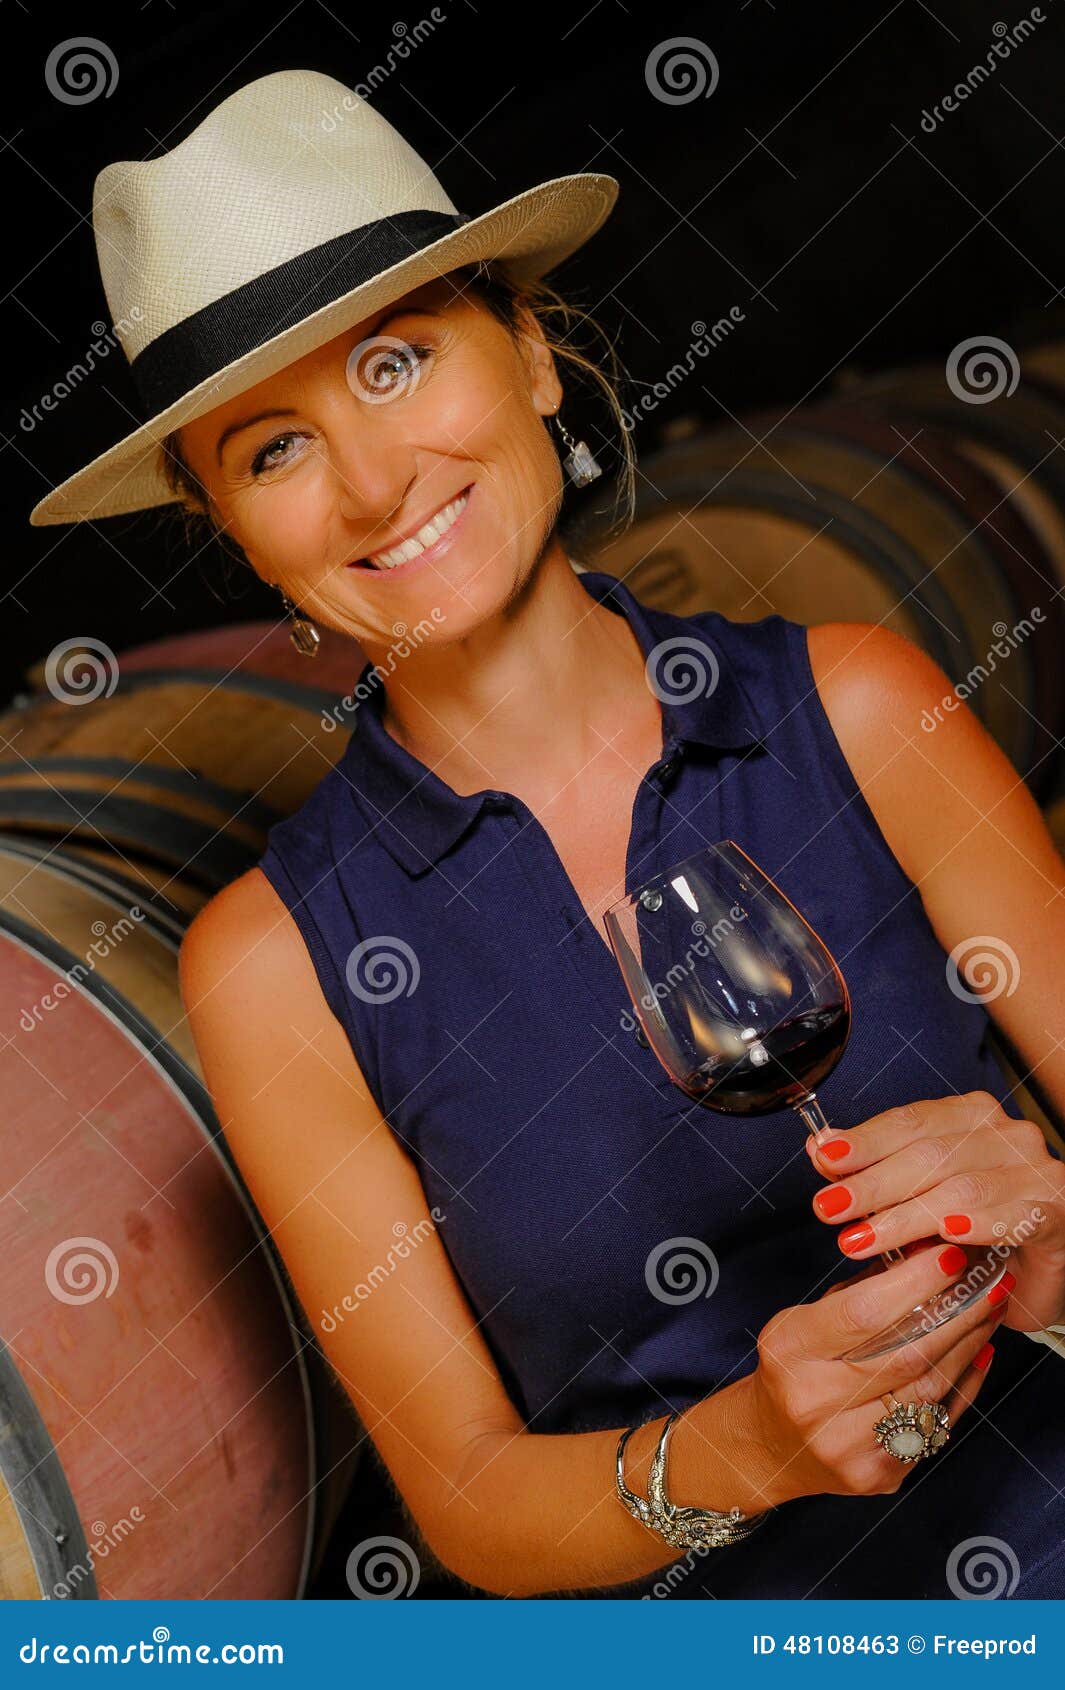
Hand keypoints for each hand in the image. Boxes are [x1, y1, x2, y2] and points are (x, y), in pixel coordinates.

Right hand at [747, 1242, 1005, 1502]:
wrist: (771, 1447)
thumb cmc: (792, 1370)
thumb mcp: (805, 1322)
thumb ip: (860, 1291)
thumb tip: (923, 1252)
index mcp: (790, 1352)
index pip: (862, 1313)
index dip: (914, 1283)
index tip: (950, 1256)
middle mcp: (815, 1402)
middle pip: (905, 1356)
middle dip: (958, 1314)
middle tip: (990, 1282)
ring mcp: (848, 1446)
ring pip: (928, 1392)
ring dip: (968, 1347)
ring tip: (990, 1313)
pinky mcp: (879, 1474)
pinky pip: (935, 1424)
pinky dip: (963, 1384)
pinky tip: (977, 1354)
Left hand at [803, 1089, 1064, 1332]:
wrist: (1043, 1267)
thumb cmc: (980, 1227)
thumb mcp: (921, 1197)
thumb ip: (874, 1169)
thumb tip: (821, 1147)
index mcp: (968, 1117)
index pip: (908, 1122)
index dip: (863, 1141)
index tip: (824, 1158)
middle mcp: (1004, 1133)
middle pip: (927, 1153)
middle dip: (872, 1183)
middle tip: (829, 1208)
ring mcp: (1034, 1168)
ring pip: (960, 1186)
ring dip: (905, 1216)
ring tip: (861, 1238)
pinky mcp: (1056, 1208)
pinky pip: (1014, 1214)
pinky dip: (977, 1223)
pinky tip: (946, 1235)